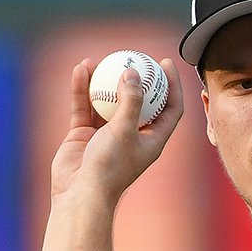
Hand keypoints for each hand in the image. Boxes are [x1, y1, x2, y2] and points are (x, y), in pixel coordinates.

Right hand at [50, 56, 183, 204]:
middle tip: (135, 55)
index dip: (172, 85)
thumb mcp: (124, 130)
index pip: (170, 109)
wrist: (80, 195)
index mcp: (152, 140)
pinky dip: (83, 89)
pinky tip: (81, 70)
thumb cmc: (109, 168)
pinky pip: (85, 106)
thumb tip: (132, 73)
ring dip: (104, 81)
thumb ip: (130, 101)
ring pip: (107, 101)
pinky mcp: (84, 135)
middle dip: (137, 78)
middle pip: (140, 101)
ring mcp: (107, 135)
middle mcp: (132, 136)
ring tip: (101, 60)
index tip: (164, 63)